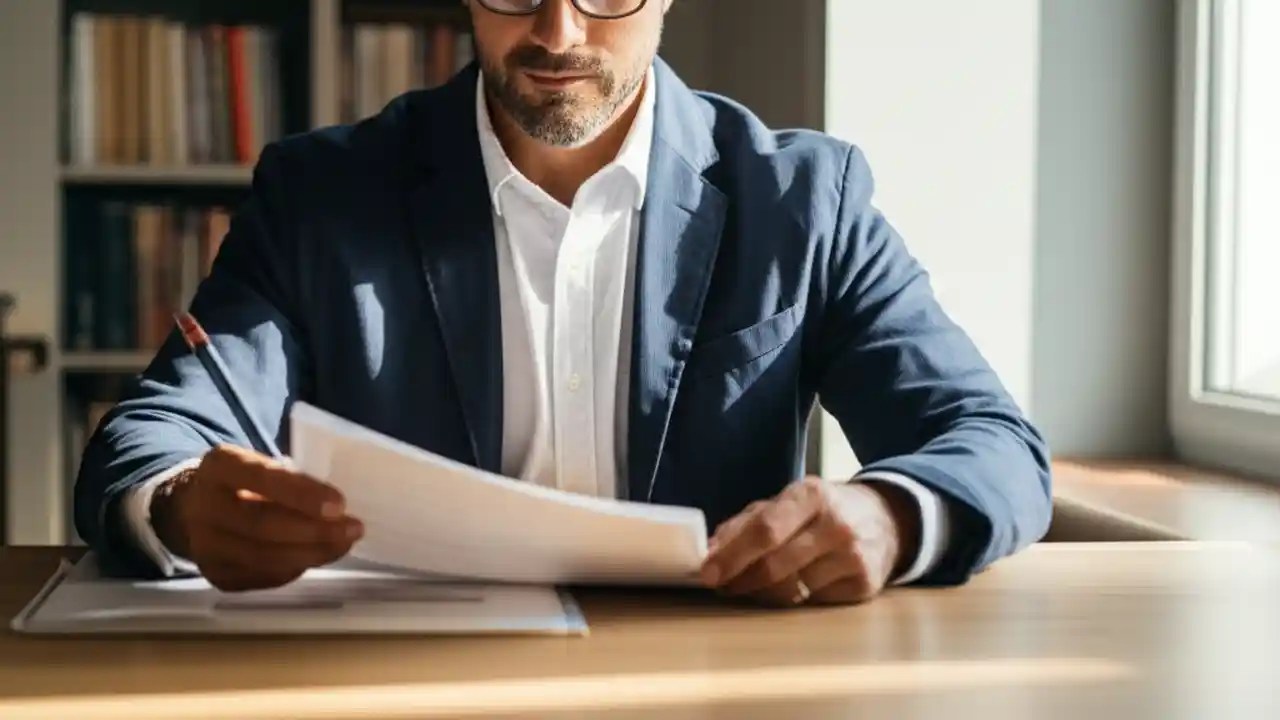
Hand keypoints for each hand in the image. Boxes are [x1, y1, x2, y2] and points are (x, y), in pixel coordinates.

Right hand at [150, 445, 363, 591]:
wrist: (193, 508)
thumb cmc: (245, 481)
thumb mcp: (259, 462)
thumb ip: (290, 478)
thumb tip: (339, 506)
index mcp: (218, 466)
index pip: (260, 476)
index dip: (301, 492)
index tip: (340, 504)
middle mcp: (204, 507)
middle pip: (263, 524)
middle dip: (315, 530)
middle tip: (354, 529)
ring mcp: (205, 546)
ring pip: (265, 557)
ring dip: (312, 553)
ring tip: (344, 544)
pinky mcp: (215, 575)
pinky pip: (263, 576)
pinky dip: (296, 567)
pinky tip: (318, 556)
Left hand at [699, 476, 919, 606]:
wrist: (887, 520)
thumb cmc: (825, 511)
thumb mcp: (790, 501)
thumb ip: (749, 521)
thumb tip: (712, 548)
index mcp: (811, 494)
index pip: (764, 530)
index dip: (732, 555)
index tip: (708, 573)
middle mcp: (835, 524)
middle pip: (775, 564)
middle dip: (741, 580)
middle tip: (723, 586)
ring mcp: (852, 556)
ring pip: (792, 589)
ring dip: (765, 592)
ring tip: (755, 585)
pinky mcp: (864, 584)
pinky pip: (813, 602)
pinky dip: (797, 598)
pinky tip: (797, 585)